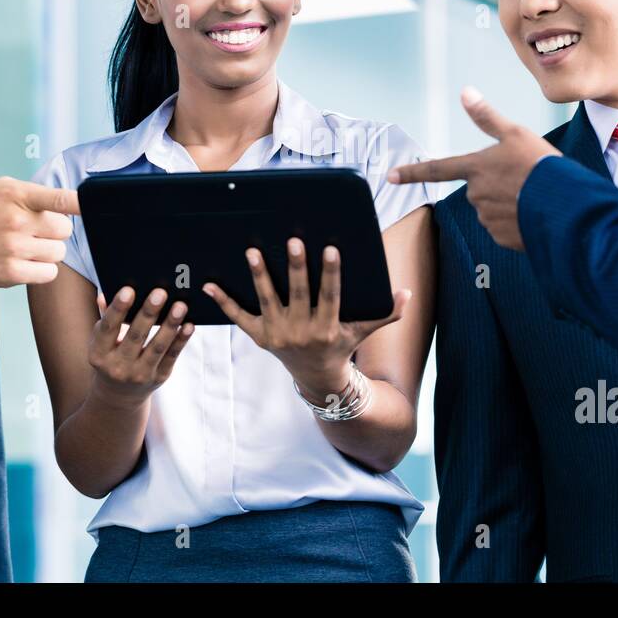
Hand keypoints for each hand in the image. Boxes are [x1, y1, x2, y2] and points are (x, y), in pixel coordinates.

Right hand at [0, 177, 80, 286]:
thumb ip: (31, 194)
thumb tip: (67, 202)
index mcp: (15, 194)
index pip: (60, 198)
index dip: (81, 203)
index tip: (93, 204)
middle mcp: (17, 219)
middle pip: (65, 230)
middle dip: (56, 232)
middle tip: (37, 232)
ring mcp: (15, 247)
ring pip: (59, 252)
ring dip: (48, 252)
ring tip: (26, 247)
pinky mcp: (12, 272)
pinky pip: (48, 273)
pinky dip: (41, 270)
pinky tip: (25, 263)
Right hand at [87, 286, 193, 408]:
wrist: (119, 396)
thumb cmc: (111, 356)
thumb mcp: (102, 341)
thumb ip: (105, 317)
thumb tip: (104, 294)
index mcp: (99, 354)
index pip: (108, 328)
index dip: (118, 309)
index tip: (128, 290)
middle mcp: (118, 367)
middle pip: (135, 336)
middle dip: (148, 313)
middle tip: (160, 292)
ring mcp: (139, 374)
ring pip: (157, 347)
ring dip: (170, 325)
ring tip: (180, 305)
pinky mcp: (159, 377)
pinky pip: (172, 356)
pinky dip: (181, 340)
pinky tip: (189, 325)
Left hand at [202, 239, 409, 398]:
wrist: (316, 376)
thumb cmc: (342, 345)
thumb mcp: (364, 331)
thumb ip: (387, 313)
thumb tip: (407, 293)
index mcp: (328, 328)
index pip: (331, 296)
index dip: (332, 273)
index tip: (332, 249)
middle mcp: (302, 332)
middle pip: (298, 294)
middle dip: (297, 268)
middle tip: (294, 241)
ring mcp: (278, 334)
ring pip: (267, 301)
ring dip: (260, 276)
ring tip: (253, 251)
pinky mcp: (260, 336)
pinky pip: (239, 318)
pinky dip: (224, 302)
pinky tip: (209, 284)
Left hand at [387, 87, 559, 250]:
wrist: (565, 207)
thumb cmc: (542, 166)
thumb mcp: (517, 134)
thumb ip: (487, 117)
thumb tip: (466, 92)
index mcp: (475, 168)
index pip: (437, 169)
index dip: (412, 172)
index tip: (389, 177)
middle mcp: (475, 195)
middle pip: (479, 189)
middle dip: (498, 185)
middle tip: (527, 179)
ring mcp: (487, 219)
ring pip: (493, 209)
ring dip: (510, 204)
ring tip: (536, 196)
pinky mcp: (502, 239)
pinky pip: (506, 228)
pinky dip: (518, 222)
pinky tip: (536, 215)